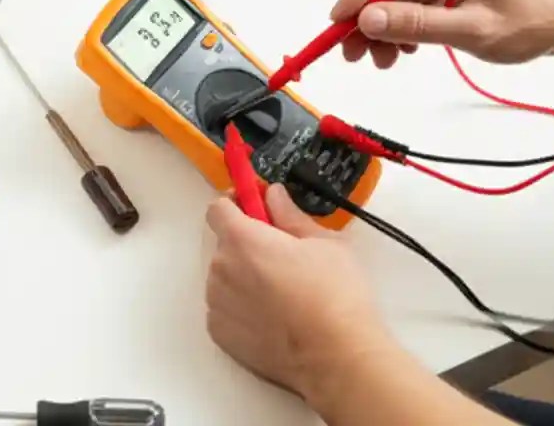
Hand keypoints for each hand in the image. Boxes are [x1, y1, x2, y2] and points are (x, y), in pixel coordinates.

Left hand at [205, 185, 396, 404]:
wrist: (336, 358)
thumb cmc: (335, 295)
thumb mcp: (324, 242)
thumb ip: (290, 215)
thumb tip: (273, 195)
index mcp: (242, 240)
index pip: (218, 208)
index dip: (237, 202)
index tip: (256, 207)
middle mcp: (220, 269)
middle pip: (225, 244)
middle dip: (248, 244)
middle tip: (283, 257)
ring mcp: (217, 304)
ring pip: (224, 277)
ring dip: (244, 277)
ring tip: (283, 294)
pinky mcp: (220, 334)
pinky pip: (225, 308)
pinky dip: (241, 307)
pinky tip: (273, 318)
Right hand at [331, 0, 553, 67]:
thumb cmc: (539, 15)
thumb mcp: (473, 28)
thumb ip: (416, 23)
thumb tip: (367, 20)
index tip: (342, 22)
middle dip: (368, 13)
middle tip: (354, 51)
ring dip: (386, 22)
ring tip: (383, 59)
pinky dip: (405, 21)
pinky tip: (404, 48)